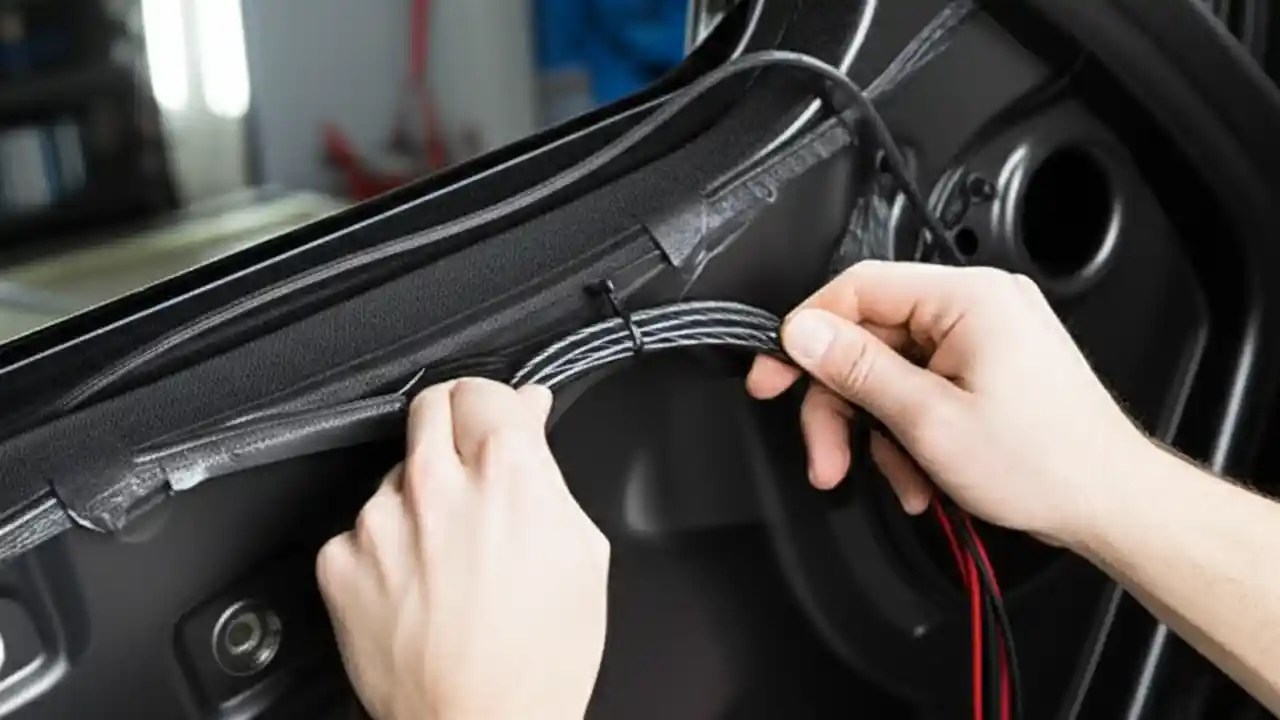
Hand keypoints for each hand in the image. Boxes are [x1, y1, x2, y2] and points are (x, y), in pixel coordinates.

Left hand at [316, 379, 609, 719]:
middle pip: (431, 406)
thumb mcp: (582, 551)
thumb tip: (529, 418)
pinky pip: (360, 529)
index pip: (485, 388)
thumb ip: (548, 470)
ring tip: (449, 554)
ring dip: (419, 495)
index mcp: (506, 471)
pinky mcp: (341, 562)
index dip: (498, 403)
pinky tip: (416, 582)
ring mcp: (381, 522)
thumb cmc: (540, 659)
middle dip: (453, 422)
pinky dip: (385, 545)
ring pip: (394, 473)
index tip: (502, 417)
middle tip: (469, 460)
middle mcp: (436, 484)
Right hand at [746, 261, 1154, 548]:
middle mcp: (978, 305)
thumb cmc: (1046, 463)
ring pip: (891, 373)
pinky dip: (911, 434)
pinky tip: (921, 478)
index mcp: (968, 298)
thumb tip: (801, 331)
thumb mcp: (929, 421)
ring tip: (896, 481)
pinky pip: (923, 388)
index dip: (805, 332)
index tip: (773, 375)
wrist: (1115, 504)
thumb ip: (857, 370)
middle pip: (869, 339)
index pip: (858, 289)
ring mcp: (986, 336)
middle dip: (843, 406)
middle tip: (825, 456)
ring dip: (879, 434)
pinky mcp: (989, 366)